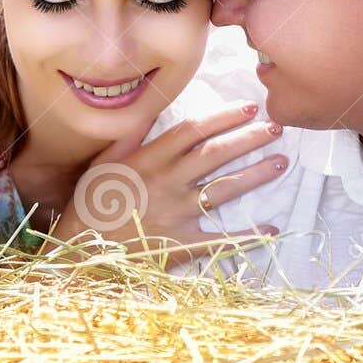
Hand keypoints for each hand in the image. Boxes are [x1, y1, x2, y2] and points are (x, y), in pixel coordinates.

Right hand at [50, 101, 285, 263]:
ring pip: (224, 189)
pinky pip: (221, 239)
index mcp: (148, 160)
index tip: (248, 107)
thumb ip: (128, 139)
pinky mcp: (182, 245)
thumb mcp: (101, 165)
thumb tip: (149, 111)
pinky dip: (248, 235)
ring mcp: (177, 214)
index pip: (193, 130)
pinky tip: (271, 227)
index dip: (223, 117)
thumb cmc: (89, 207)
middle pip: (215, 154)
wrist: (81, 254)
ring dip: (256, 174)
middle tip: (276, 128)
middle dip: (249, 138)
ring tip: (282, 162)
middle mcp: (167, 182)